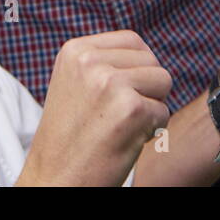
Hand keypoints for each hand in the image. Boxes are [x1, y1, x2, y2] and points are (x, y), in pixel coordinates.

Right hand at [18, 31, 171, 185]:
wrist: (56, 179)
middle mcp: (90, 61)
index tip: (117, 95)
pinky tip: (124, 141)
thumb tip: (146, 54)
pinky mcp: (131, 109)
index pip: (132, 40)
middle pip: (151, 59)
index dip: (137, 68)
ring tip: (122, 125)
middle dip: (147, 88)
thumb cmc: (70, 137)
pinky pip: (164, 112)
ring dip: (152, 106)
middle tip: (119, 115)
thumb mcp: (75, 83)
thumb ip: (103, 62)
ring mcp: (110, 83)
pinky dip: (152, 131)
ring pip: (163, 80)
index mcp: (75, 50)